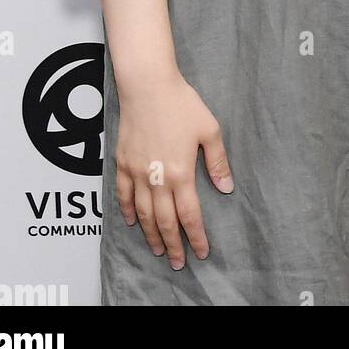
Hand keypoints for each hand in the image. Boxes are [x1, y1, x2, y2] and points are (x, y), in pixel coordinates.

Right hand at [114, 69, 233, 268]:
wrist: (148, 86)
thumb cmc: (181, 104)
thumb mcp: (210, 129)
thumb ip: (217, 161)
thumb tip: (226, 187)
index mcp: (181, 173)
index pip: (190, 215)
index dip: (197, 237)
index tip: (202, 252)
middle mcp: (157, 179)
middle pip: (165, 222)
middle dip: (174, 245)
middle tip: (179, 262)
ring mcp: (136, 173)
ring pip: (144, 214)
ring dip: (151, 235)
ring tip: (159, 250)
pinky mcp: (122, 163)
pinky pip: (123, 195)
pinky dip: (128, 212)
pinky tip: (133, 222)